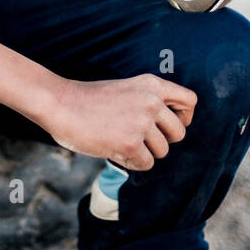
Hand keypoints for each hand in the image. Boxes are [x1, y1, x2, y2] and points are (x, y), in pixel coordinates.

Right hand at [42, 72, 197, 170]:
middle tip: (139, 139)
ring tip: (120, 142)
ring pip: (162, 151)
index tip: (167, 125)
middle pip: (179, 133)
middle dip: (161, 141)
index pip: (190, 101)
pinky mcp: (130, 142)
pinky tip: (114, 151)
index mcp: (151, 84)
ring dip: (143, 153)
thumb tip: (168, 128)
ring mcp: (142, 122)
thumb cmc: (88, 100)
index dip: (183, 118)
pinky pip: (146, 164)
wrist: (60, 103)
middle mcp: (151, 101)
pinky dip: (131, 162)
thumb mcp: (126, 88)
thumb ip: (148, 101)